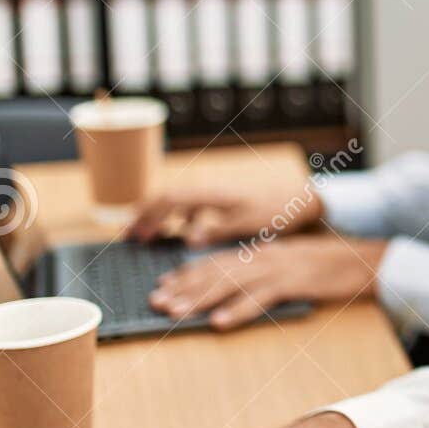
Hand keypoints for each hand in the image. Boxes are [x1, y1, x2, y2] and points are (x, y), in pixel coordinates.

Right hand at [129, 186, 323, 245]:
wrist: (299, 200)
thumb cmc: (276, 211)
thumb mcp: (248, 223)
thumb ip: (218, 229)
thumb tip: (188, 237)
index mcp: (211, 193)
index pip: (169, 198)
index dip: (148, 214)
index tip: (135, 233)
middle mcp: (209, 190)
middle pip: (167, 198)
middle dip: (146, 215)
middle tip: (129, 237)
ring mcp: (214, 194)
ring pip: (177, 202)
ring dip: (160, 217)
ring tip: (146, 236)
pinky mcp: (221, 201)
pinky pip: (191, 207)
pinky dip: (179, 218)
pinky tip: (182, 233)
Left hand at [148, 235, 386, 328]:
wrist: (365, 260)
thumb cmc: (328, 267)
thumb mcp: (290, 264)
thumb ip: (262, 272)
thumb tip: (233, 290)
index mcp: (261, 252)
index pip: (215, 262)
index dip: (186, 274)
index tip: (162, 286)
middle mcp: (264, 257)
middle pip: (215, 273)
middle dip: (183, 288)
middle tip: (155, 302)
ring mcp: (278, 269)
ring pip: (230, 285)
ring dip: (199, 299)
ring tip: (175, 313)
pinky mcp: (294, 284)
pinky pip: (260, 300)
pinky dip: (238, 311)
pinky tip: (219, 323)